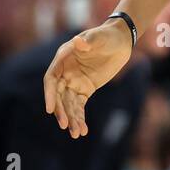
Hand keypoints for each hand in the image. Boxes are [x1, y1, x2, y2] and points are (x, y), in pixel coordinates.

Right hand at [43, 18, 132, 137]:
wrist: (120, 41)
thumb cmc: (107, 36)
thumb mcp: (99, 37)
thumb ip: (89, 41)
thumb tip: (78, 42)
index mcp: (63, 58)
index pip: (51, 79)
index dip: (49, 94)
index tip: (49, 109)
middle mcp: (65, 72)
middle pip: (58, 95)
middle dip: (61, 111)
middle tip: (65, 125)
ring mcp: (74, 82)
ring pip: (68, 104)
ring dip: (71, 118)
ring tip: (77, 133)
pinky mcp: (84, 89)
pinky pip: (79, 106)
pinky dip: (80, 118)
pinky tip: (83, 130)